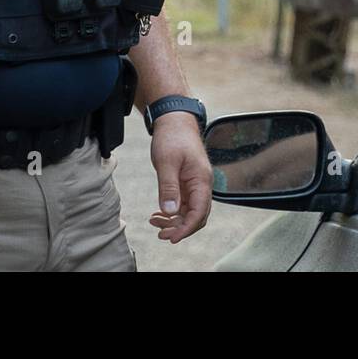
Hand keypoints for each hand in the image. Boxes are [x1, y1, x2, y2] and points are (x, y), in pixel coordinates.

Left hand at [147, 113, 211, 243]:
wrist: (174, 120)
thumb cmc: (172, 138)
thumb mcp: (166, 162)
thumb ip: (169, 187)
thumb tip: (170, 212)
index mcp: (201, 180)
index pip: (199, 213)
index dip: (186, 229)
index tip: (171, 238)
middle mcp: (202, 184)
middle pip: (197, 216)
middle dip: (180, 228)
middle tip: (160, 235)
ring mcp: (195, 184)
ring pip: (190, 211)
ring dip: (174, 221)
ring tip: (154, 223)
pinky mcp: (187, 182)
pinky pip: (183, 203)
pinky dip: (172, 212)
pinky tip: (158, 214)